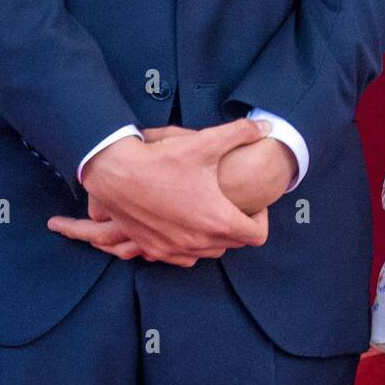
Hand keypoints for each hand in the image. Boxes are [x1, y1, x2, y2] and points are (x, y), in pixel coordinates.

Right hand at [47, 119, 267, 265]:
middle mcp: (199, 241)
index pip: (257, 235)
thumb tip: (267, 126)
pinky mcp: (155, 249)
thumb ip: (241, 132)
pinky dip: (192, 246)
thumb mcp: (206, 141)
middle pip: (235, 244)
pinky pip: (184, 258)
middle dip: (241, 225)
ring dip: (217, 237)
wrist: (116, 173)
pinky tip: (189, 225)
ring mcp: (175, 248)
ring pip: (210, 252)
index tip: (255, 203)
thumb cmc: (162, 159)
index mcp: (217, 219)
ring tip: (213, 212)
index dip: (262, 218)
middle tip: (236, 203)